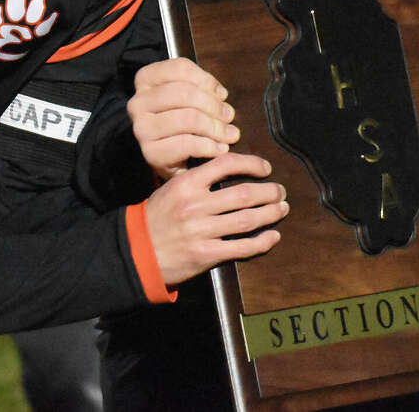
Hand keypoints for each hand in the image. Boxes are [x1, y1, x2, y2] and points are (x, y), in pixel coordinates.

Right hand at [127, 57, 239, 179]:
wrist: (168, 158)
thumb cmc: (181, 122)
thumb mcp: (189, 97)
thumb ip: (203, 89)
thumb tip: (220, 96)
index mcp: (146, 79)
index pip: (179, 68)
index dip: (206, 80)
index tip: (221, 94)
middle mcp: (139, 102)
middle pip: (184, 93)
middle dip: (213, 106)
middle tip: (228, 115)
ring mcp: (142, 128)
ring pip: (188, 119)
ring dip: (215, 128)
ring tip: (229, 134)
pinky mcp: (150, 153)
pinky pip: (187, 144)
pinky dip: (210, 146)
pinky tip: (220, 148)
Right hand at [144, 152, 286, 285]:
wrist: (137, 251)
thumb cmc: (157, 216)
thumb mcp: (171, 188)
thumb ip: (199, 178)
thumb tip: (232, 168)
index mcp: (187, 183)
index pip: (226, 164)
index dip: (251, 163)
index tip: (266, 168)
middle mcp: (196, 206)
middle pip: (243, 194)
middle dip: (268, 192)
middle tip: (280, 191)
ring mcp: (201, 232)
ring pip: (246, 220)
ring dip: (270, 214)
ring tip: (281, 209)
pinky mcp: (206, 255)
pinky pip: (241, 247)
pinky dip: (262, 242)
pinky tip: (273, 237)